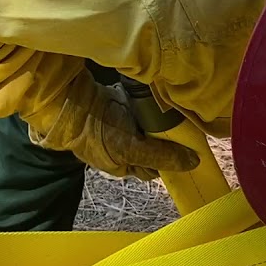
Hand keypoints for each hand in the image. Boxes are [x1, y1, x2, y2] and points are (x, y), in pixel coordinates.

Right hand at [28, 74, 199, 179]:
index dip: (172, 159)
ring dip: (162, 119)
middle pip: (156, 145)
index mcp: (126, 163)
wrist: (72, 101)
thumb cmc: (99, 132)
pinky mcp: (123, 106)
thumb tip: (194, 163)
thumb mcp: (132, 149)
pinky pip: (143, 108)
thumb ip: (162, 157)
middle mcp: (126, 146)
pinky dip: (151, 104)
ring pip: (152, 127)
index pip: (156, 167)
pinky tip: (161, 99)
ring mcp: (124, 126)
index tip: (188, 147)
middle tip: (184, 125)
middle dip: (169, 137)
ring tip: (176, 110)